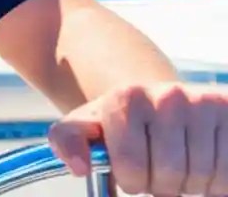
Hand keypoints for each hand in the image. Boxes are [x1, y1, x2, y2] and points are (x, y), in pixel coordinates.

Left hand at [48, 81, 227, 195]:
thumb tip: (79, 166)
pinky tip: (203, 161)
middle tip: (157, 171)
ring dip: (191, 184)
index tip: (131, 173)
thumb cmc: (121, 120)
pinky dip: (217, 179)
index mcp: (128, 98)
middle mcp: (169, 96)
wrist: (159, 99)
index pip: (132, 168)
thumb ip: (67, 141)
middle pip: (171, 175)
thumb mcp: (85, 126)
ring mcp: (204, 102)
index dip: (132, 181)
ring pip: (204, 176)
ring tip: (179, 165)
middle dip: (162, 185)